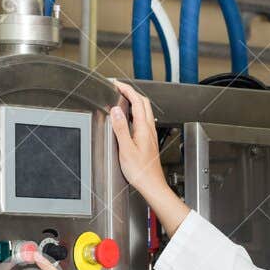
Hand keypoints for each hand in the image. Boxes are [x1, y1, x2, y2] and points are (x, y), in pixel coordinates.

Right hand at [109, 80, 189, 233]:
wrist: (152, 186)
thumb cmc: (141, 172)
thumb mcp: (126, 149)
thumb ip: (121, 128)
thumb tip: (116, 110)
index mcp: (144, 128)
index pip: (137, 101)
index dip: (127, 89)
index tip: (116, 84)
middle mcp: (149, 130)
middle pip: (143, 103)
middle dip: (131, 92)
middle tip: (118, 88)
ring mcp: (150, 135)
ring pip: (144, 111)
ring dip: (133, 101)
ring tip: (121, 99)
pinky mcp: (148, 141)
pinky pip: (142, 120)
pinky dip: (134, 113)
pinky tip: (127, 119)